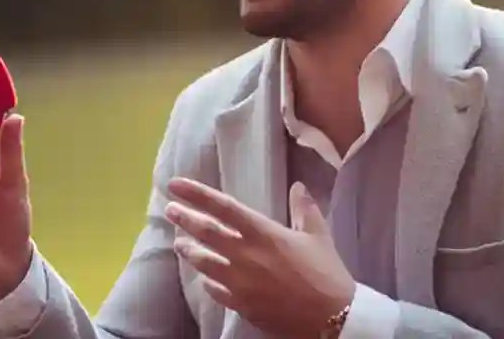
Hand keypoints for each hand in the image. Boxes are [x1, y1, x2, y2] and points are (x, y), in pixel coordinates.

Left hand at [166, 178, 354, 337]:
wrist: (333, 319)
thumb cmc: (327, 274)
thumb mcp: (319, 235)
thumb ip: (304, 209)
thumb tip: (298, 185)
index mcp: (263, 233)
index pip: (223, 208)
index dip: (196, 194)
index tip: (175, 185)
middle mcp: (245, 256)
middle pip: (205, 233)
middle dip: (184, 219)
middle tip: (170, 210)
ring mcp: (240, 283)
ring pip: (204, 263)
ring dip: (189, 251)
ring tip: (179, 244)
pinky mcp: (242, 306)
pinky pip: (216, 290)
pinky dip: (207, 281)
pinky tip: (204, 278)